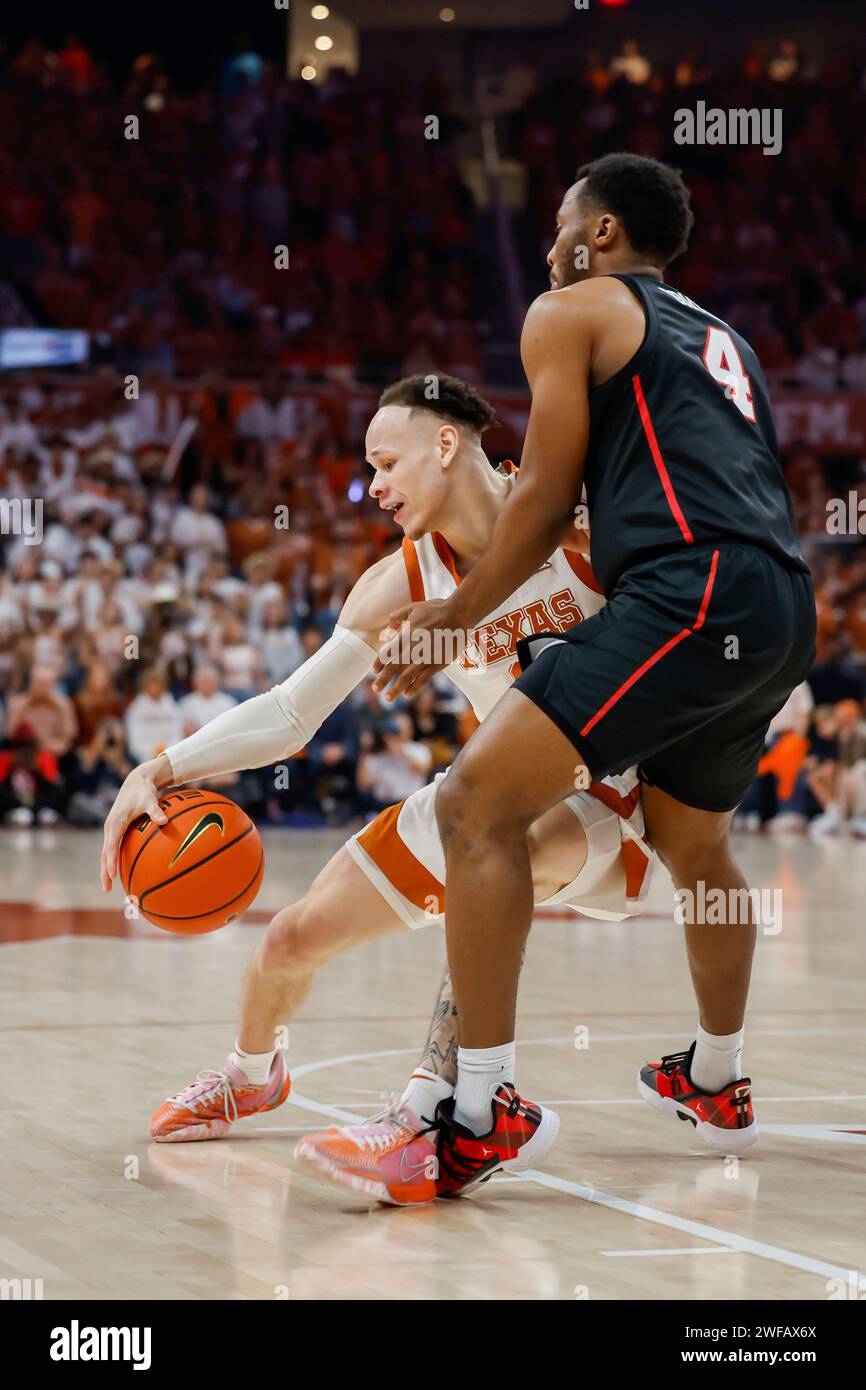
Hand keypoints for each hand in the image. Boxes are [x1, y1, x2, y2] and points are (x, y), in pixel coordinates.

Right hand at [100, 755, 171, 893]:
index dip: (110, 860)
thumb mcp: (150, 800)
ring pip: (106, 852)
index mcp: (116, 822)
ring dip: (106, 868)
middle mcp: (110, 827)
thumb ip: (156, 811)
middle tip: (107, 889)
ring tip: (109, 887)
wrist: (137, 781)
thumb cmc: (145, 791)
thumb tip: (164, 821)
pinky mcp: (116, 829)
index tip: (112, 874)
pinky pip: (113, 848)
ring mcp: (112, 829)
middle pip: (104, 853)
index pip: (111, 845)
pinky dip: (113, 860)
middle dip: (105, 871)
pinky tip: (121, 871)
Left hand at [372, 597, 466, 702]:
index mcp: (406, 635)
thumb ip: (399, 615)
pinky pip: (424, 678)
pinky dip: (415, 687)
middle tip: (375, 689)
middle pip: (393, 667)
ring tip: (388, 697)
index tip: (374, 670)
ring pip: (407, 676)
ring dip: (396, 688)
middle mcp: (413, 648)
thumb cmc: (437, 609)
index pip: (387, 652)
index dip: (379, 662)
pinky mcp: (438, 663)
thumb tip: (389, 622)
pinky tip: (407, 694)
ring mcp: (426, 657)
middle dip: (383, 679)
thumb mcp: (415, 608)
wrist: (459, 614)